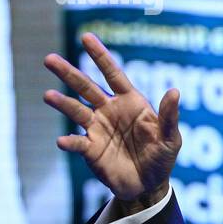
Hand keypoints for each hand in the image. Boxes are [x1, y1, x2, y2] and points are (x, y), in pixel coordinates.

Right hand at [43, 33, 180, 213]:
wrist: (148, 186)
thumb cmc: (161, 157)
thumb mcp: (171, 138)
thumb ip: (169, 116)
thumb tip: (175, 91)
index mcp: (130, 102)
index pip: (112, 74)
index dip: (100, 56)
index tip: (86, 37)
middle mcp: (109, 111)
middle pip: (86, 87)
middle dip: (68, 73)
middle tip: (48, 59)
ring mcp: (97, 129)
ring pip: (75, 111)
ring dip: (62, 103)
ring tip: (48, 95)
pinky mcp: (89, 150)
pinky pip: (77, 143)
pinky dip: (69, 142)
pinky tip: (62, 142)